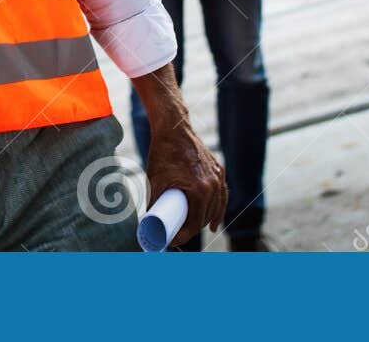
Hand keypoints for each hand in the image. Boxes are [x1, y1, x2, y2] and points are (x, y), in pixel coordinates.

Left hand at [132, 65, 227, 245]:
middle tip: (179, 235)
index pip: (194, 223)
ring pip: (217, 207)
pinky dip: (218, 207)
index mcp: (200, 190)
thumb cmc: (163, 153)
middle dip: (194, 229)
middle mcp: (213, 185)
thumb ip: (153, 203)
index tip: (173, 241)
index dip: (183, 236)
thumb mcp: (155, 181)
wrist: (174, 128)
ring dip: (208, 220)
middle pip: (206, 217)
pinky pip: (221, 194)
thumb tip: (147, 223)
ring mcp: (218, 177)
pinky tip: (214, 219)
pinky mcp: (218, 170)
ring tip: (198, 231)